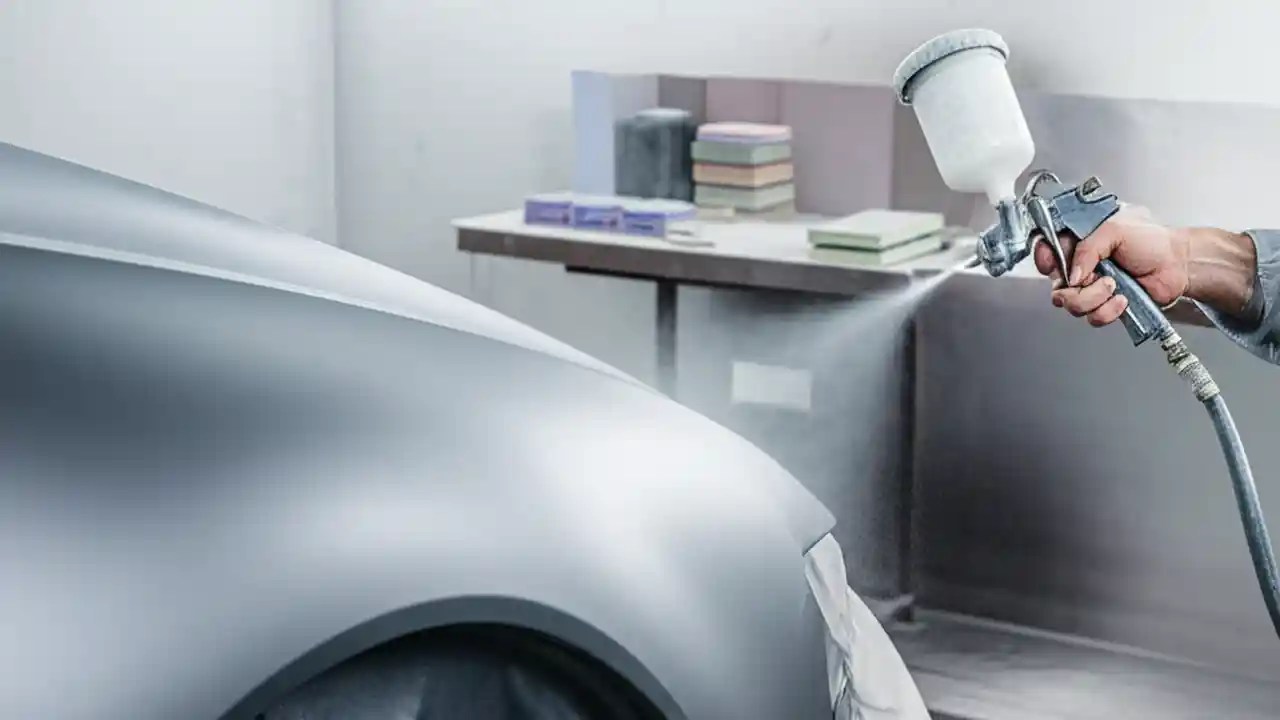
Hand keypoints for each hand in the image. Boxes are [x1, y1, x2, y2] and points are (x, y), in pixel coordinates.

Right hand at [1033, 206, 1189, 326]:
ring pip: (1071, 304)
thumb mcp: (1115, 229)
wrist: (1178, 264)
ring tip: (1114, 286)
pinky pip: (1091, 318)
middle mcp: (1081, 265)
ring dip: (1093, 298)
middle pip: (1055, 284)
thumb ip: (1087, 248)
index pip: (1046, 249)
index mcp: (1079, 240)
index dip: (1044, 259)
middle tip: (1095, 276)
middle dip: (1073, 287)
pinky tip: (1123, 299)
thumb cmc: (1152, 241)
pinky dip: (1107, 311)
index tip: (1052, 264)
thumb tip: (1072, 275)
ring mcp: (1091, 287)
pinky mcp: (1104, 305)